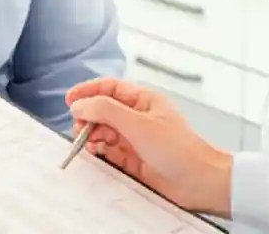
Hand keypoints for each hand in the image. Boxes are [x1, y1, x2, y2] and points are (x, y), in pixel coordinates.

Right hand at [66, 78, 232, 215]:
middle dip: (88, 117)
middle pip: (104, 110)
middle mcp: (139, 117)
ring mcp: (136, 139)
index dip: (88, 91)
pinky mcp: (135, 160)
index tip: (70, 100)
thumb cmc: (180, 149)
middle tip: (79, 127)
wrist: (199, 181)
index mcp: (143, 100)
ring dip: (93, 136)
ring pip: (105, 132)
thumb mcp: (138, 124)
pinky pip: (110, 152)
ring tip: (90, 143)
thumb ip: (106, 110)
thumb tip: (81, 104)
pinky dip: (101, 152)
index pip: (110, 88)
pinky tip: (99, 154)